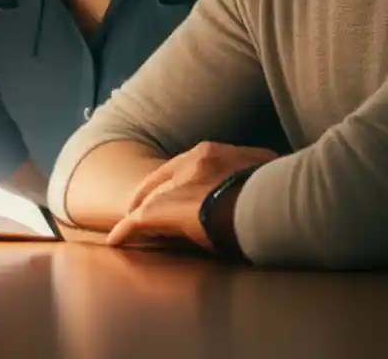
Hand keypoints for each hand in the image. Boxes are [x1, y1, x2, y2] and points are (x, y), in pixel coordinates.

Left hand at [107, 142, 276, 249]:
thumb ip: (258, 170)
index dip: (173, 179)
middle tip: (142, 207)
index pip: (183, 165)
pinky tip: (116, 241)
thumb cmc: (279, 190)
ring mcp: (175, 186)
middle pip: (162, 181)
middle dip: (152, 194)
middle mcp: (189, 164)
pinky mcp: (163, 210)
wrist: (268, 204)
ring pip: (149, 201)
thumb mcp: (271, 170)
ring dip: (140, 214)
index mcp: (212, 153)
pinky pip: (137, 223)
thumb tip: (267, 174)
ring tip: (130, 227)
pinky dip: (126, 232)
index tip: (173, 189)